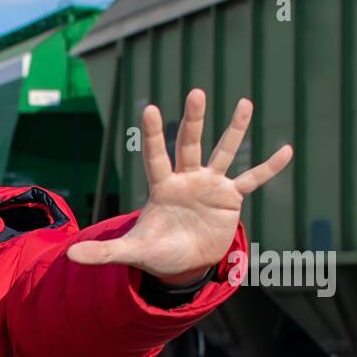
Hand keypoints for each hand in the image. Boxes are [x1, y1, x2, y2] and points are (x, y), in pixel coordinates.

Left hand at [67, 89, 292, 283]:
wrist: (183, 263)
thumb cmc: (156, 251)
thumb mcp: (132, 252)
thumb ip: (104, 251)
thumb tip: (70, 255)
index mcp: (162, 187)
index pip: (155, 157)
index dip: (152, 136)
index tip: (148, 109)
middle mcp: (186, 179)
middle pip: (189, 144)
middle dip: (192, 120)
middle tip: (195, 93)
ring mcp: (210, 185)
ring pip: (223, 153)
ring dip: (234, 130)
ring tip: (244, 103)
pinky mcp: (230, 198)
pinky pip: (252, 180)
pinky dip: (268, 168)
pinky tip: (286, 150)